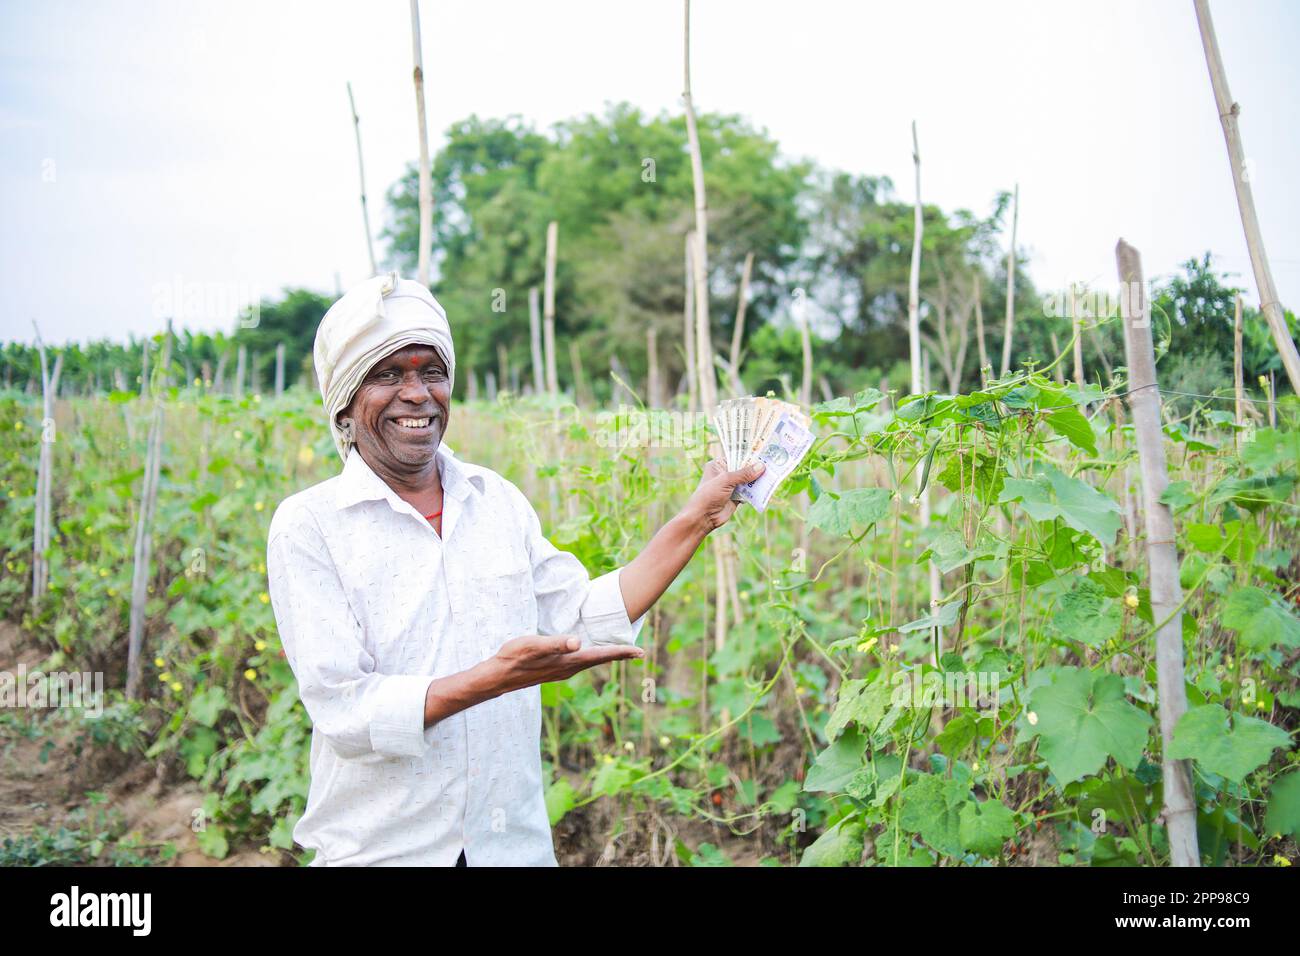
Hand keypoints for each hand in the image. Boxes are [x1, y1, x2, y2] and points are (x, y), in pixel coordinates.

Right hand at [488, 634, 643, 695]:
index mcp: (569, 662)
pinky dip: (593, 657)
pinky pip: (581, 663)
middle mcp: (569, 669)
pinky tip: (590, 654)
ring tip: (620, 652)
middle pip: (600, 660)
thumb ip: (556, 643)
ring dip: (606, 657)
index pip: (601, 655)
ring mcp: (562, 671)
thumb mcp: (534, 645)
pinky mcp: (554, 670)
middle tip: (638, 653)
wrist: (498, 677)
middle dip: (619, 655)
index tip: (640, 652)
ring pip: (591, 662)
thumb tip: (577, 642)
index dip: (621, 653)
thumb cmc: (514, 658)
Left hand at [682, 458, 764, 532]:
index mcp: (718, 465)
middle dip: (756, 468)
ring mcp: (731, 486)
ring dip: (758, 479)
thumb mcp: (726, 480)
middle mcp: (725, 474)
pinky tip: (767, 487)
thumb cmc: (709, 495)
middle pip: (744, 468)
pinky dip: (756, 490)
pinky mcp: (736, 497)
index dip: (749, 456)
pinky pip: (749, 491)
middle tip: (772, 464)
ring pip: (748, 480)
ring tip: (772, 475)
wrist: (703, 517)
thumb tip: (761, 466)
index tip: (764, 453)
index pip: (736, 457)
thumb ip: (743, 474)